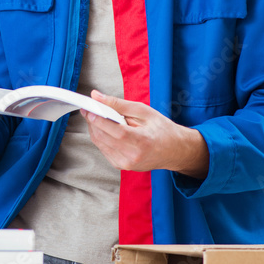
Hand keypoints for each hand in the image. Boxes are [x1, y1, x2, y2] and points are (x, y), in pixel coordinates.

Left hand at [83, 90, 208, 178]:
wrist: (174, 151)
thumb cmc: (162, 129)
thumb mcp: (144, 111)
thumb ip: (119, 104)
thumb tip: (97, 96)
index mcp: (143, 142)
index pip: (116, 132)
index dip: (99, 120)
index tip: (88, 108)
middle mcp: (133, 156)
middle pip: (104, 138)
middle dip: (92, 121)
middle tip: (89, 108)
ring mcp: (126, 164)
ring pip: (100, 143)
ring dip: (94, 129)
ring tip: (97, 116)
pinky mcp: (121, 166)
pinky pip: (103, 149)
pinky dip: (100, 137)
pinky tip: (105, 128)